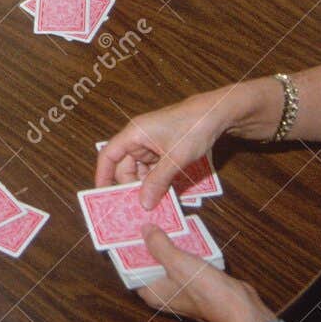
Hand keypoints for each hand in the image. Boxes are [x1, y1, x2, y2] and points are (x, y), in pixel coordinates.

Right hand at [96, 88, 249, 206]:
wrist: (217, 112)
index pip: (108, 155)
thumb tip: (144, 204)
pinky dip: (157, 181)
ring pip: (141, 170)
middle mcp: (139, 138)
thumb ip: (158, 182)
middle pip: (125, 167)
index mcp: (134, 134)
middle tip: (137, 209)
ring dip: (146, 186)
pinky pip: (154, 168)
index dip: (102, 175)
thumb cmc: (193, 128)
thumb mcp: (175, 158)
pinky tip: (163, 194)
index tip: (102, 196)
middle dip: (131, 187)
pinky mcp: (164, 148)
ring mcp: (152, 144)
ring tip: (152, 205)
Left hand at [135, 225, 270, 321]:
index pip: (132, 271)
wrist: (238, 308)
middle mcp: (163, 293)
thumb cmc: (205, 290)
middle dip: (150, 245)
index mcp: (152, 293)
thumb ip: (159, 245)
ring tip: (165, 224)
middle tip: (148, 221)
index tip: (129, 231)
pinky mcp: (196, 285)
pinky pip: (184, 265)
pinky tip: (186, 236)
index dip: (130, 251)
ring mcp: (180, 289)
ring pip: (168, 263)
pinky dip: (184, 252)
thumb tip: (144, 228)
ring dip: (168, 246)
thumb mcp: (178, 263)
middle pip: (150, 265)